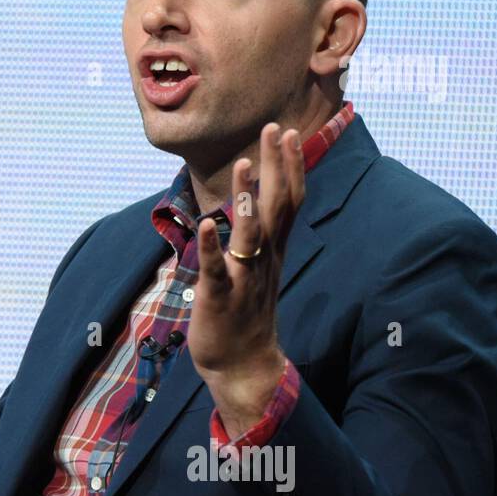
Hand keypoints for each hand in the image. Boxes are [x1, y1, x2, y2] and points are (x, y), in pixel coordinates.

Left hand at [188, 122, 303, 433]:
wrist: (244, 366)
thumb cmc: (246, 313)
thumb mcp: (258, 268)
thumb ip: (259, 236)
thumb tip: (255, 200)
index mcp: (273, 251)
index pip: (289, 202)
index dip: (291, 167)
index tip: (290, 133)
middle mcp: (264, 260)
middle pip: (276, 207)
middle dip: (276, 167)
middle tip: (276, 130)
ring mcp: (244, 278)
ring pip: (250, 235)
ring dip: (246, 199)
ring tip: (243, 165)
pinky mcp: (220, 298)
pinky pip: (217, 270)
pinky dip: (212, 247)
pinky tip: (206, 225)